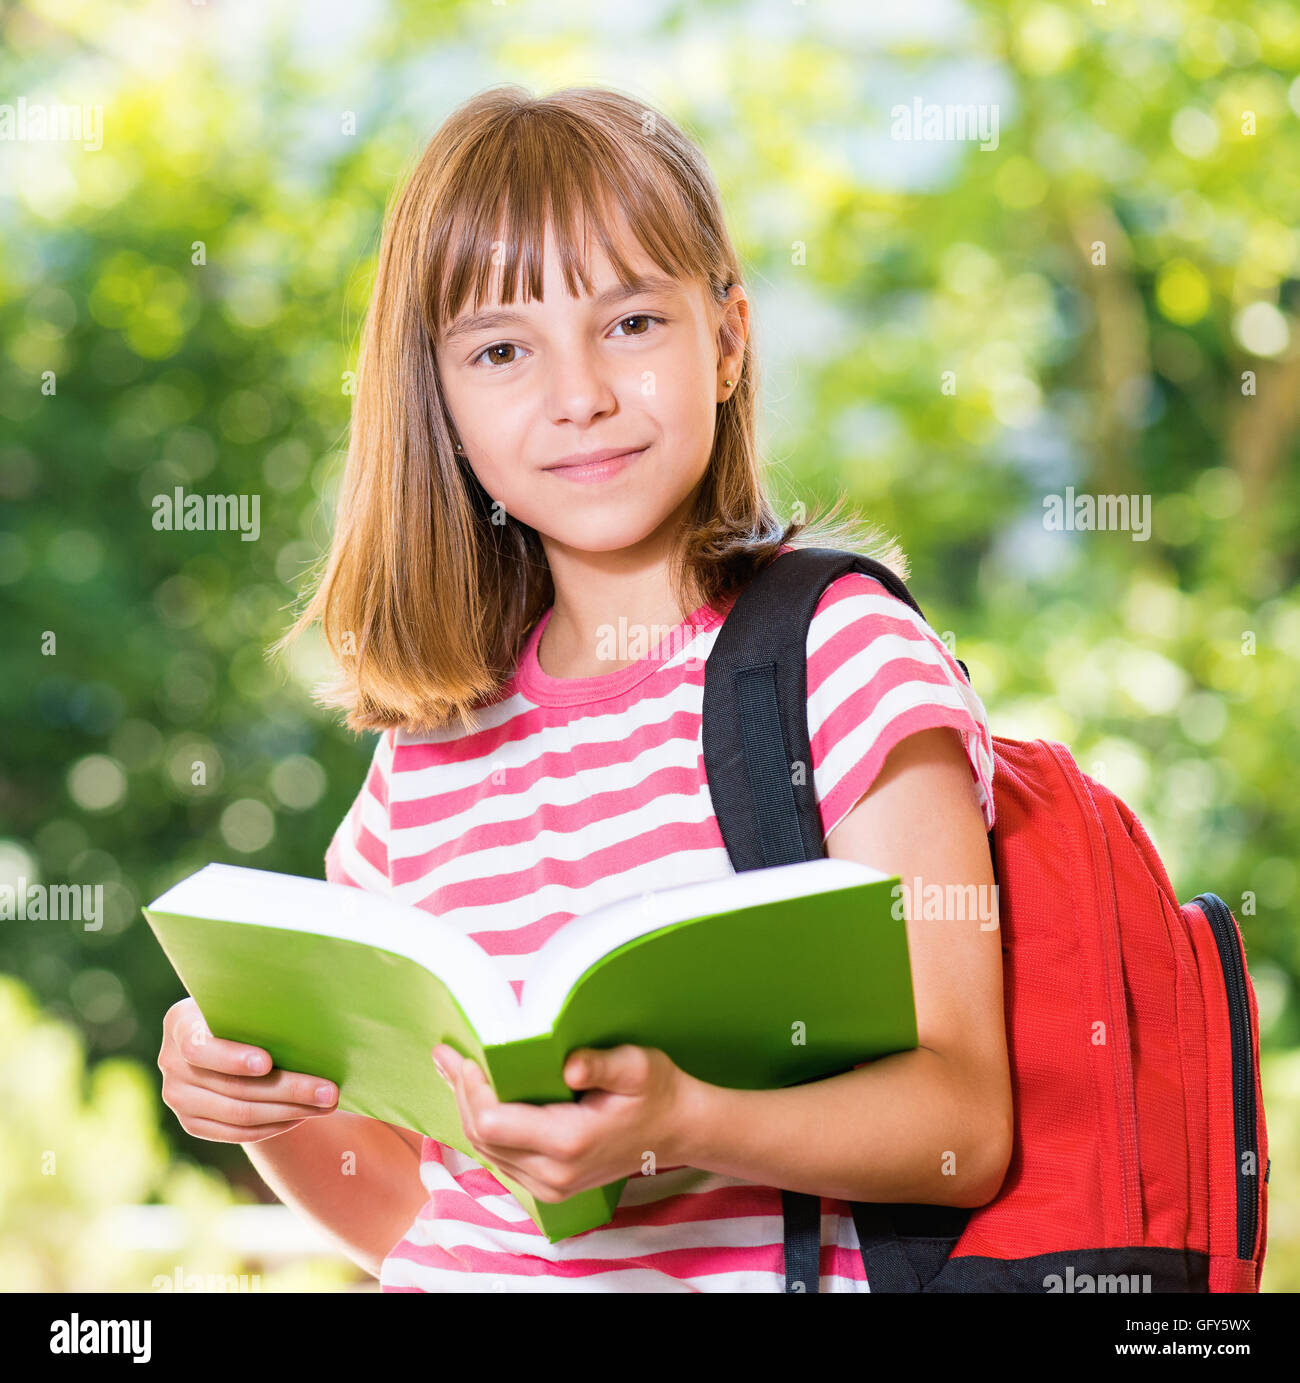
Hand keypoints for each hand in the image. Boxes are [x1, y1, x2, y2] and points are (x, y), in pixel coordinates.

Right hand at [158, 997, 338, 1142]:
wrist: (225, 1032)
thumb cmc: (248, 1007)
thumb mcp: (247, 998)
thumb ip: (263, 1007)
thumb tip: (314, 1019)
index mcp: (180, 1022)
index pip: (200, 1047)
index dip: (233, 1058)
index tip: (268, 1063)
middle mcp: (170, 1061)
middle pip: (232, 1086)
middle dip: (287, 1089)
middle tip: (329, 1091)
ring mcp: (177, 1096)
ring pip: (238, 1114)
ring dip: (288, 1111)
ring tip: (326, 1104)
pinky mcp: (191, 1122)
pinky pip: (234, 1133)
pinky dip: (273, 1126)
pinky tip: (302, 1115)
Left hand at [431, 1041, 700, 1202]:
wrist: (677, 1131)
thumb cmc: (657, 1092)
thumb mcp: (637, 1067)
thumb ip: (601, 1064)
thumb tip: (567, 1064)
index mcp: (570, 1143)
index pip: (492, 1123)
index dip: (471, 1090)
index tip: (466, 1055)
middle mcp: (553, 1174)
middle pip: (481, 1137)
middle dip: (462, 1093)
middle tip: (447, 1055)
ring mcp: (550, 1186)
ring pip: (485, 1151)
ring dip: (468, 1109)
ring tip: (455, 1070)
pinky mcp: (549, 1187)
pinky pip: (500, 1158)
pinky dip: (484, 1126)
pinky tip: (479, 1097)